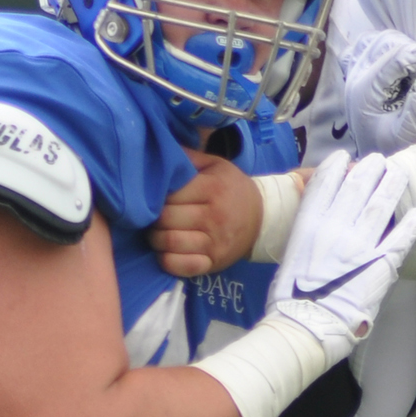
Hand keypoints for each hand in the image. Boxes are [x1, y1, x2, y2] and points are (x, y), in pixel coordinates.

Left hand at [151, 149, 262, 277]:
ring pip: (169, 243)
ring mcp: (214, 242)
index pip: (169, 194)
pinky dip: (168, 260)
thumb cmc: (231, 188)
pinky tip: (168, 251)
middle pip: (166, 219)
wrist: (262, 218)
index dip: (156, 196)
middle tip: (153, 216)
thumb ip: (187, 158)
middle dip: (153, 218)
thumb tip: (158, 150)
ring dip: (156, 239)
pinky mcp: (213, 262)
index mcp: (212, 188)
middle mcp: (213, 216)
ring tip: (158, 232)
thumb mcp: (215, 165)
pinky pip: (181, 266)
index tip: (155, 197)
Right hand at [270, 151, 415, 368]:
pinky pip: (400, 239)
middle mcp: (335, 227)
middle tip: (379, 160)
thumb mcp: (290, 256)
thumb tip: (317, 231)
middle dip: (370, 170)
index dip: (335, 167)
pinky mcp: (381, 264)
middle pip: (356, 188)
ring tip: (400, 172)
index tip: (344, 157)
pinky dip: (411, 225)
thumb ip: (307, 239)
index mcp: (308, 225)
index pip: (324, 184)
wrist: (305, 325)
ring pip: (381, 205)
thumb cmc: (289, 298)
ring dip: (392, 186)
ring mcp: (360, 244)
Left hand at [342, 29, 415, 154]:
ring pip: (383, 40)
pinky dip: (392, 47)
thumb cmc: (390, 148)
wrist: (373, 156)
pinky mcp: (357, 69)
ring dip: (410, 48)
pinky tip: (407, 60)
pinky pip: (371, 45)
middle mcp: (356, 74)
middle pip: (391, 44)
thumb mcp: (407, 133)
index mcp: (365, 89)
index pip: (400, 58)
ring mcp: (354, 69)